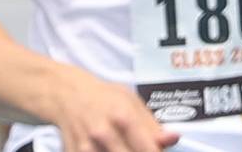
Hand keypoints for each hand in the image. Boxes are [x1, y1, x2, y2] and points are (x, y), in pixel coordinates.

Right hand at [51, 69, 179, 151]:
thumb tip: (174, 139)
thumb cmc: (105, 97)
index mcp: (124, 117)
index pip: (148, 149)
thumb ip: (153, 125)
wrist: (68, 95)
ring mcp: (87, 147)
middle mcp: (104, 134)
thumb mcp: (132, 102)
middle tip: (142, 147)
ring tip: (124, 144)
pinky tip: (107, 147)